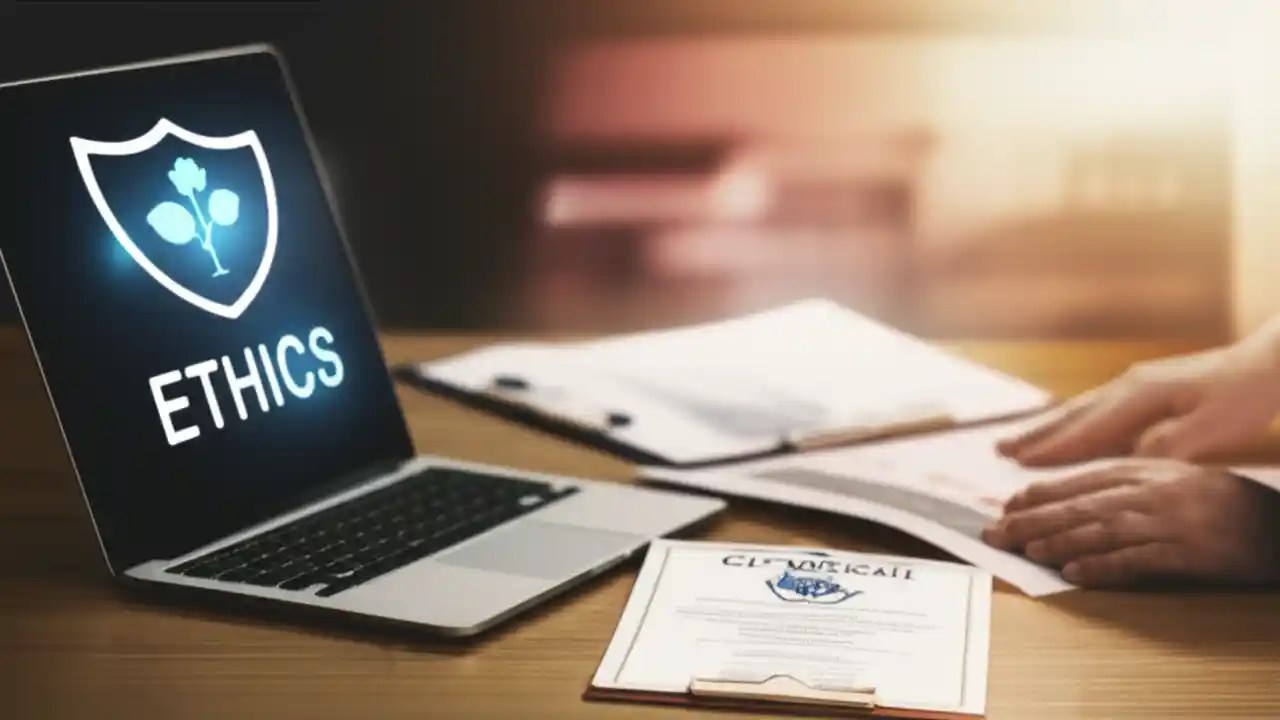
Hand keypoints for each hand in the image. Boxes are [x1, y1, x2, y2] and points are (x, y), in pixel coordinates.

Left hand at [982, 459, 1279, 587]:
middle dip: (1033, 519)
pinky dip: (1102, 567)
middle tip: (996, 532)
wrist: (1273, 523)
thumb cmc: (1217, 502)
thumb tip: (1072, 499)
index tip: (1006, 506)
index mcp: (1145, 471)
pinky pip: (1137, 561)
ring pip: (1101, 531)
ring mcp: (1169, 521)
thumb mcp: (1169, 480)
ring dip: (1058, 541)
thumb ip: (1124, 483)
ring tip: (1026, 551)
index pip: (1080, 481)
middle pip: (1080, 506)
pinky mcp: (1187, 552)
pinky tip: (1074, 573)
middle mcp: (1151, 492)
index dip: (1040, 494)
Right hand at [997, 343, 1279, 466]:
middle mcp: (1129, 386)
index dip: (1053, 449)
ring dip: (1049, 426)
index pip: (1087, 429)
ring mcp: (1137, 384)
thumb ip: (1167, 444)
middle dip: (1037, 433)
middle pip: (1073, 415)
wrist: (1270, 364)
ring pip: (1082, 409)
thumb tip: (1129, 459)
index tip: (1020, 464)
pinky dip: (1074, 421)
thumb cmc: (1245, 395)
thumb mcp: (1210, 428)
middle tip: (1000, 448)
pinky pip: (1098, 409)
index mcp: (1140, 396)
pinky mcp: (1147, 388)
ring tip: (1020, 439)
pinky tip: (1068, 428)